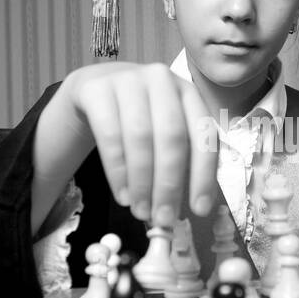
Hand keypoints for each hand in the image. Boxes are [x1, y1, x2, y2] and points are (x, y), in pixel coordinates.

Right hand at [59, 62, 218, 224]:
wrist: (94, 90)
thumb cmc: (139, 118)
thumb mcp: (164, 130)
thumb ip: (181, 161)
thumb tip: (190, 209)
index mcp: (188, 92)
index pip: (203, 135)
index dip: (204, 174)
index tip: (200, 210)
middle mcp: (161, 79)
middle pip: (172, 137)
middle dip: (169, 183)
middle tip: (164, 218)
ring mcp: (127, 79)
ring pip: (140, 137)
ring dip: (142, 182)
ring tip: (141, 211)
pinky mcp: (96, 89)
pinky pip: (109, 134)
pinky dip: (118, 171)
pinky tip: (122, 195)